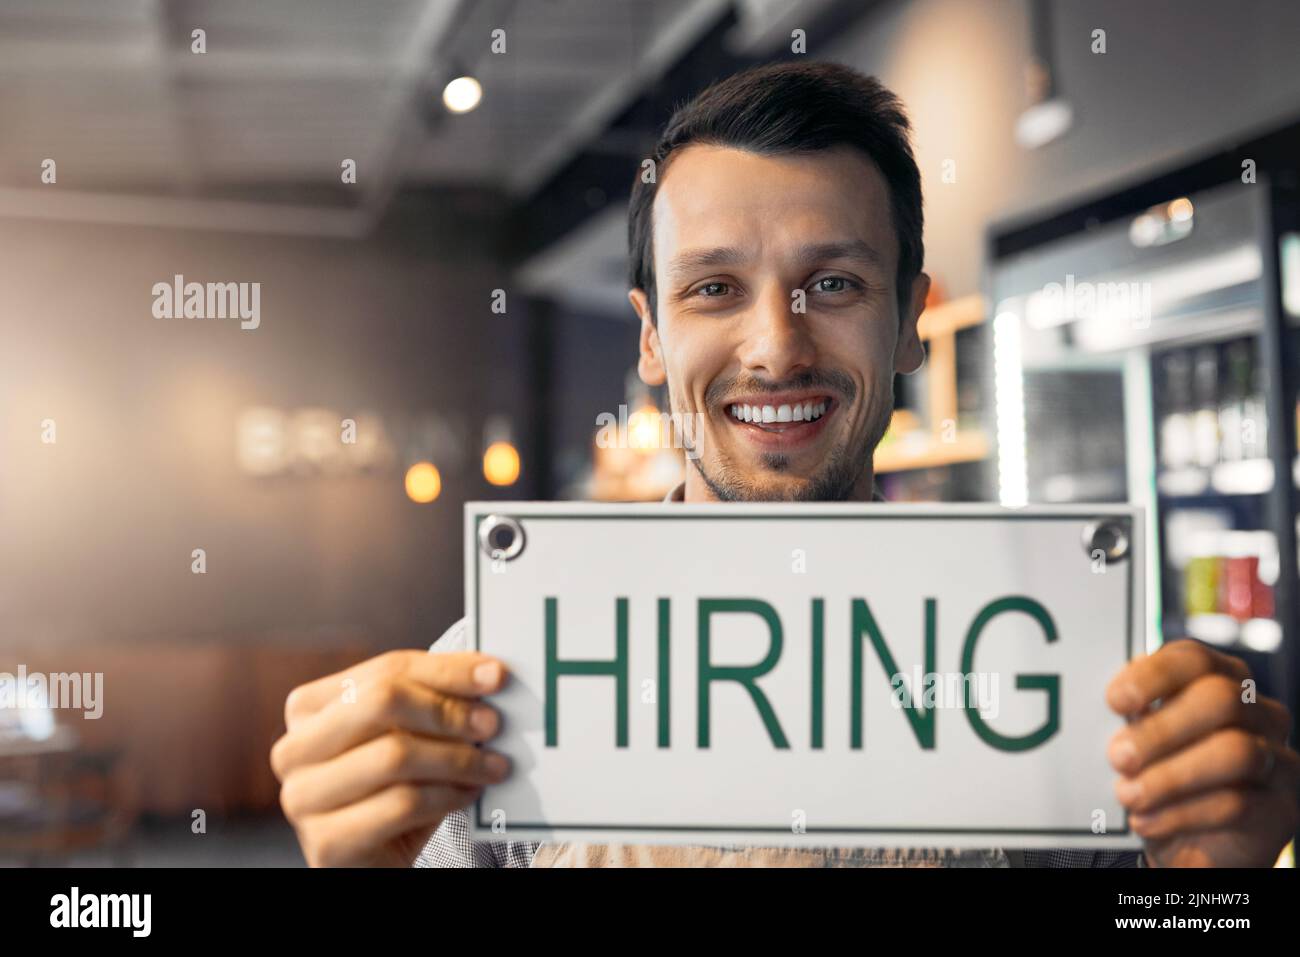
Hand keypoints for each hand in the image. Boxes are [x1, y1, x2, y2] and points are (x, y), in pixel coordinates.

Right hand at [271, 649, 510, 866]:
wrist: (372, 861)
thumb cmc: (393, 788)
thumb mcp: (408, 736)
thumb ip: (432, 700)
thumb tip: (486, 674)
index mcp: (308, 707)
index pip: (386, 671)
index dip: (446, 670)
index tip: (495, 675)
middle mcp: (294, 748)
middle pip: (381, 704)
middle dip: (447, 710)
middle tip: (492, 723)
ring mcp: (302, 797)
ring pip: (394, 756)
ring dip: (457, 758)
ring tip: (493, 764)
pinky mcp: (326, 842)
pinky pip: (402, 804)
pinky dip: (447, 795)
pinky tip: (469, 794)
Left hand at [1106, 639, 1297, 866]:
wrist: (1184, 846)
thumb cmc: (1158, 776)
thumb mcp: (1140, 741)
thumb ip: (1133, 716)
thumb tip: (1112, 705)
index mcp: (1221, 681)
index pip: (1194, 659)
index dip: (1154, 674)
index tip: (1115, 701)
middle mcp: (1260, 714)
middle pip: (1221, 698)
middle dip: (1161, 728)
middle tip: (1118, 756)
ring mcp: (1279, 761)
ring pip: (1236, 752)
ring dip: (1171, 775)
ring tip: (1127, 794)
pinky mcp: (1282, 810)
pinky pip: (1237, 804)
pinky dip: (1180, 813)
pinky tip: (1144, 821)